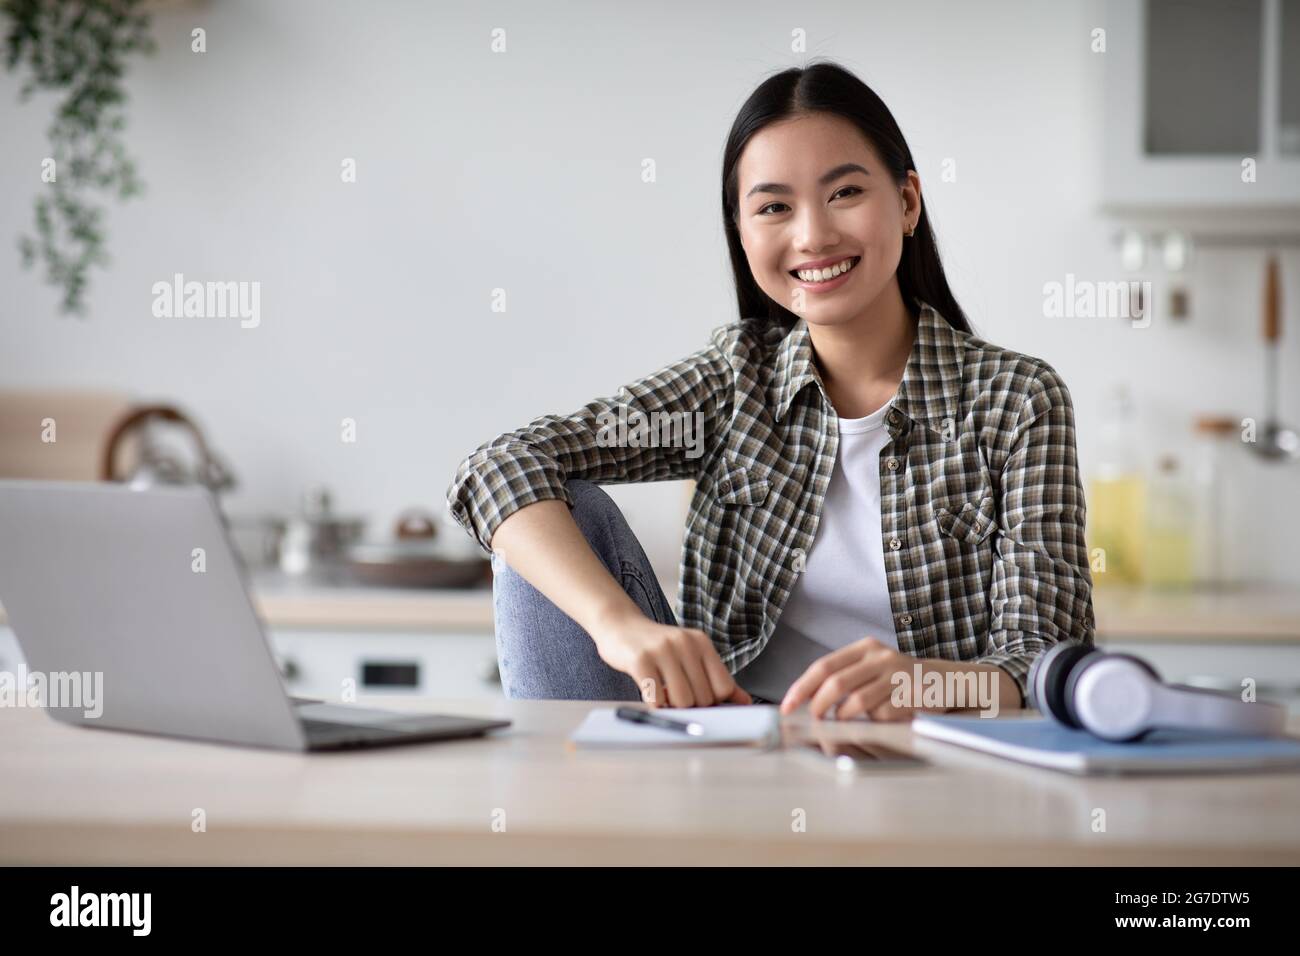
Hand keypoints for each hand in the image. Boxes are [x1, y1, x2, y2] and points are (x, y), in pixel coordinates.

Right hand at [590, 610, 751, 707]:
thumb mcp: (690, 655)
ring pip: (682, 701)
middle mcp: (685, 643)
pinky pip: (656, 698)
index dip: (712, 702)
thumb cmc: (657, 647)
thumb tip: (745, 701)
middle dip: (690, 706)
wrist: (620, 625)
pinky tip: (649, 693)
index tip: (698, 700)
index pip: (723, 687)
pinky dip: (654, 705)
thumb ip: (716, 677)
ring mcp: (662, 650)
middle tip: (675, 696)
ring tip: (662, 694)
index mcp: (701, 642)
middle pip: (703, 698)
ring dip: (672, 707)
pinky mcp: (640, 660)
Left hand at [780, 637, 930, 720]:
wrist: (947, 681)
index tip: (787, 706)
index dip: (802, 687)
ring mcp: (897, 675)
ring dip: (844, 718)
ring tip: (843, 724)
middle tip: (812, 721)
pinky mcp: (911, 695)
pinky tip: (879, 721)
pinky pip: (881, 715)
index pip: (824, 666)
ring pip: (857, 702)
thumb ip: (845, 677)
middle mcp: (880, 657)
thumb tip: (808, 701)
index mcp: (865, 648)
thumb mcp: (873, 668)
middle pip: (836, 683)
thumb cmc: (900, 679)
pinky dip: (873, 723)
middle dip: (818, 706)